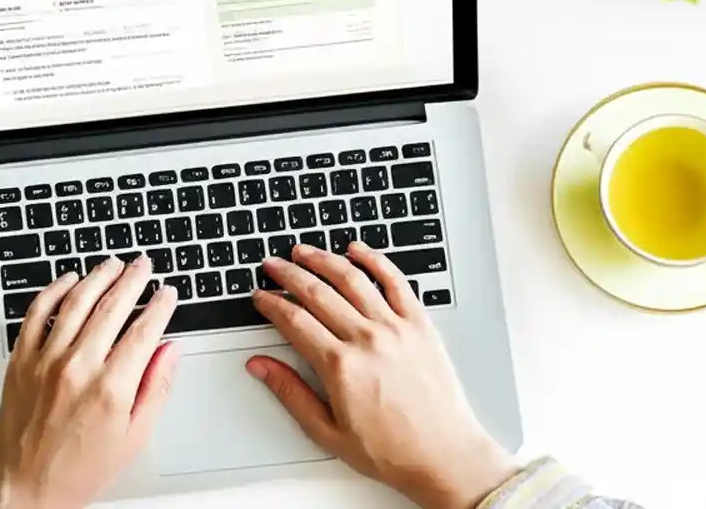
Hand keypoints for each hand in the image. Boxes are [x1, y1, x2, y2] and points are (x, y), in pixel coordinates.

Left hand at [0, 256, 179, 508]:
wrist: (25, 488)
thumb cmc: (78, 470)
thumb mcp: (133, 437)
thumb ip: (155, 389)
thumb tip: (169, 352)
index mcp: (111, 388)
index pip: (144, 330)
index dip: (160, 305)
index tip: (167, 293)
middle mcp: (77, 368)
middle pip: (112, 306)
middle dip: (133, 280)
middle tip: (144, 267)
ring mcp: (46, 360)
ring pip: (75, 301)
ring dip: (98, 277)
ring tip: (113, 265)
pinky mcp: (21, 360)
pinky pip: (36, 313)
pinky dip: (53, 291)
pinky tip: (68, 280)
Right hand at [247, 243, 518, 508]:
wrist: (445, 456)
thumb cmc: (392, 451)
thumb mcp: (328, 432)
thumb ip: (290, 393)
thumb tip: (260, 367)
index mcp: (340, 366)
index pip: (294, 320)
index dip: (271, 303)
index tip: (260, 296)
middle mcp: (366, 339)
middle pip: (317, 293)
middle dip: (288, 274)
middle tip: (273, 265)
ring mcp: (396, 328)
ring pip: (352, 279)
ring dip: (323, 260)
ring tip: (304, 251)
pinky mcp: (420, 324)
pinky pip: (395, 281)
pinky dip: (374, 260)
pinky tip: (358, 249)